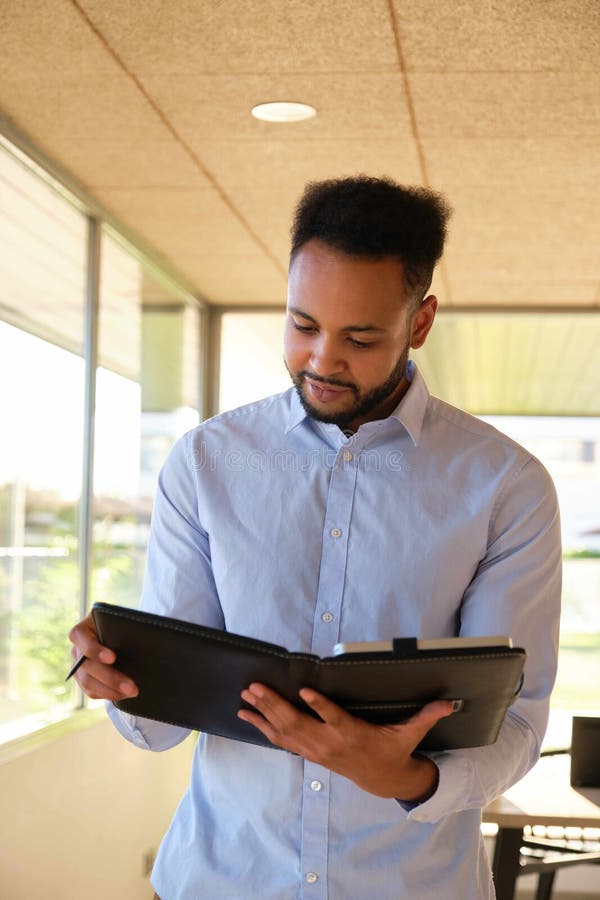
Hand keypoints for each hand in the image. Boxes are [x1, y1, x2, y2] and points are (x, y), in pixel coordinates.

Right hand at [68, 612, 137, 701]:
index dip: (94, 649)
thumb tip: (144, 642)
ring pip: (88, 682)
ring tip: (132, 692)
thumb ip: (124, 631)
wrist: (121, 636)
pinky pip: (92, 691)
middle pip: (87, 665)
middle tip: (131, 686)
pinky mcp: (84, 679)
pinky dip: (108, 694)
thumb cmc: (122, 627)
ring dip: (111, 690)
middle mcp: (77, 648)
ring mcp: (78, 666)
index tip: (112, 658)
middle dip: (110, 678)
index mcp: (84, 629)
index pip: (79, 636)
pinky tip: (124, 694)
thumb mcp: (121, 625)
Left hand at [238, 684, 454, 800]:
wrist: (382, 779)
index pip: (334, 718)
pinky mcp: (309, 752)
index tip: (304, 691)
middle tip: (255, 687)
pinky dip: (263, 728)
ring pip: (284, 731)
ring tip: (245, 698)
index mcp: (353, 734)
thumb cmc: (393, 749)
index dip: (319, 706)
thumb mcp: (410, 733)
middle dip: (274, 705)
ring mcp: (316, 750)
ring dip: (263, 714)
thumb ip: (426, 716)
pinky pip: (281, 741)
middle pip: (298, 723)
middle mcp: (330, 743)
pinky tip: (247, 716)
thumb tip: (448, 703)